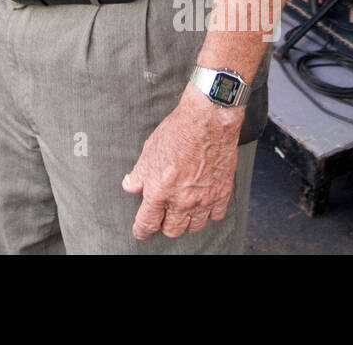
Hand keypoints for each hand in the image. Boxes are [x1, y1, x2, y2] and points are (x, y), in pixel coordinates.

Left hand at [121, 87, 243, 240]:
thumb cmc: (177, 132)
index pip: (148, 223)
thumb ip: (139, 174)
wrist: (207, 121)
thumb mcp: (149, 150)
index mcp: (160, 191)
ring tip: (182, 210)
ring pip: (194, 227)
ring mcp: (204, 199)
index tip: (141, 231)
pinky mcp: (222, 193)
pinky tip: (203, 203)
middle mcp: (182, 200)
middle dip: (165, 225)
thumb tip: (130, 186)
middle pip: (172, 230)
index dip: (142, 230)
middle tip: (163, 215)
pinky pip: (215, 216)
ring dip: (187, 221)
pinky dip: (208, 213)